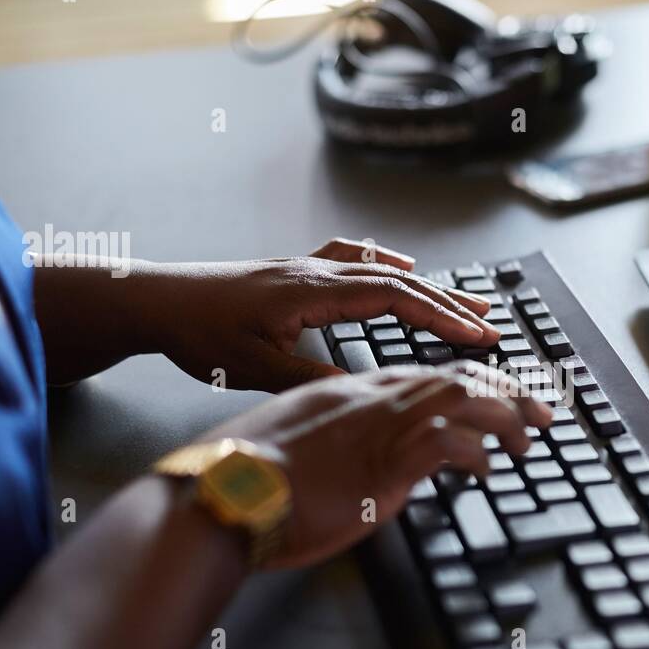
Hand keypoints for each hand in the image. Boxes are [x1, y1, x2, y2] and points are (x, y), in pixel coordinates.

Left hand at [149, 238, 499, 391]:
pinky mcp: (296, 272)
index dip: (442, 317)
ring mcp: (307, 268)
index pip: (395, 300)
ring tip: (464, 300)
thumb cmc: (198, 335)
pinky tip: (402, 264)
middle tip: (492, 320)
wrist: (156, 300)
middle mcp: (317, 272)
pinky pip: (355, 259)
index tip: (479, 334)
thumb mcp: (253, 368)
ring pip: (383, 270)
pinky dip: (388, 263)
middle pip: (400, 281)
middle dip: (449, 302)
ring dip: (427, 285)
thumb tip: (365, 390)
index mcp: (313, 292)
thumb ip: (310, 377)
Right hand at [207, 360, 552, 567]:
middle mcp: (368, 398)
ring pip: (461, 399)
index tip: (501, 394)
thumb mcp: (299, 450)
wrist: (219, 494)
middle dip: (507, 391)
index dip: (470, 381)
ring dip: (506, 416)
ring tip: (532, 436)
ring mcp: (376, 427)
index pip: (424, 373)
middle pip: (454, 377)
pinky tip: (489, 466)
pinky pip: (448, 444)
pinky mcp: (381, 463)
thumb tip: (361, 463)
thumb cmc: (248, 478)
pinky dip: (477, 452)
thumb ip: (336, 446)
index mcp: (348, 390)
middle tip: (543, 410)